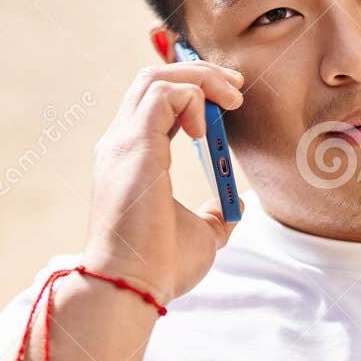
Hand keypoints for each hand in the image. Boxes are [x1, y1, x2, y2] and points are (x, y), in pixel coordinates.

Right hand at [82, 59, 244, 304]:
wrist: (132, 286)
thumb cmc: (160, 267)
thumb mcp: (203, 235)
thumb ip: (216, 214)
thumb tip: (235, 203)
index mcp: (133, 159)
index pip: (156, 103)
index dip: (193, 92)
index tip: (231, 101)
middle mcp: (122, 144)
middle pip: (153, 80)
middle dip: (199, 74)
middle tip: (237, 88)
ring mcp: (124, 143)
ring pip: (156, 78)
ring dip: (200, 79)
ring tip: (232, 98)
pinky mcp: (134, 145)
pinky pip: (164, 94)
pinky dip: (192, 98)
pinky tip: (207, 130)